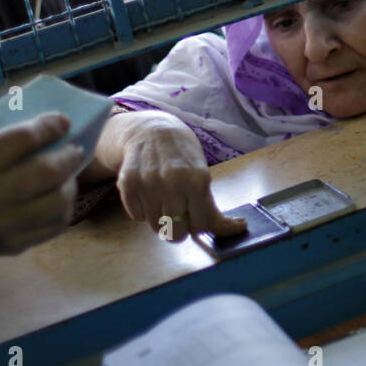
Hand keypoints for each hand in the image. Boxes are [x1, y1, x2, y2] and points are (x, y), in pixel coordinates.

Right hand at [0, 112, 84, 258]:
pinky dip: (64, 207)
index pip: (24, 139)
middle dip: (69, 155)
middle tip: (75, 149)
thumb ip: (3, 131)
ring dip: (70, 183)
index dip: (50, 127)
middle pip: (48, 171)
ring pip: (59, 202)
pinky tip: (57, 195)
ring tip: (67, 174)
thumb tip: (49, 119)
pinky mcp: (13, 245)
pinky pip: (56, 224)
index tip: (63, 121)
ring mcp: (1, 226)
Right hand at [115, 115, 244, 241]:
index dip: (199, 224)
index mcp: (197, 180)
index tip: (197, 216)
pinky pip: (137, 217)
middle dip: (179, 228)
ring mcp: (148, 183)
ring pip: (155, 226)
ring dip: (160, 218)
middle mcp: (172, 181)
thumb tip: (238, 229)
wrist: (151, 130)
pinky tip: (149, 192)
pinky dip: (143, 210)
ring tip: (163, 198)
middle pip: (176, 234)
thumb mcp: (204, 176)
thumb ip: (212, 207)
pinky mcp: (128, 184)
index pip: (201, 225)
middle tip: (179, 213)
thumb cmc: (182, 155)